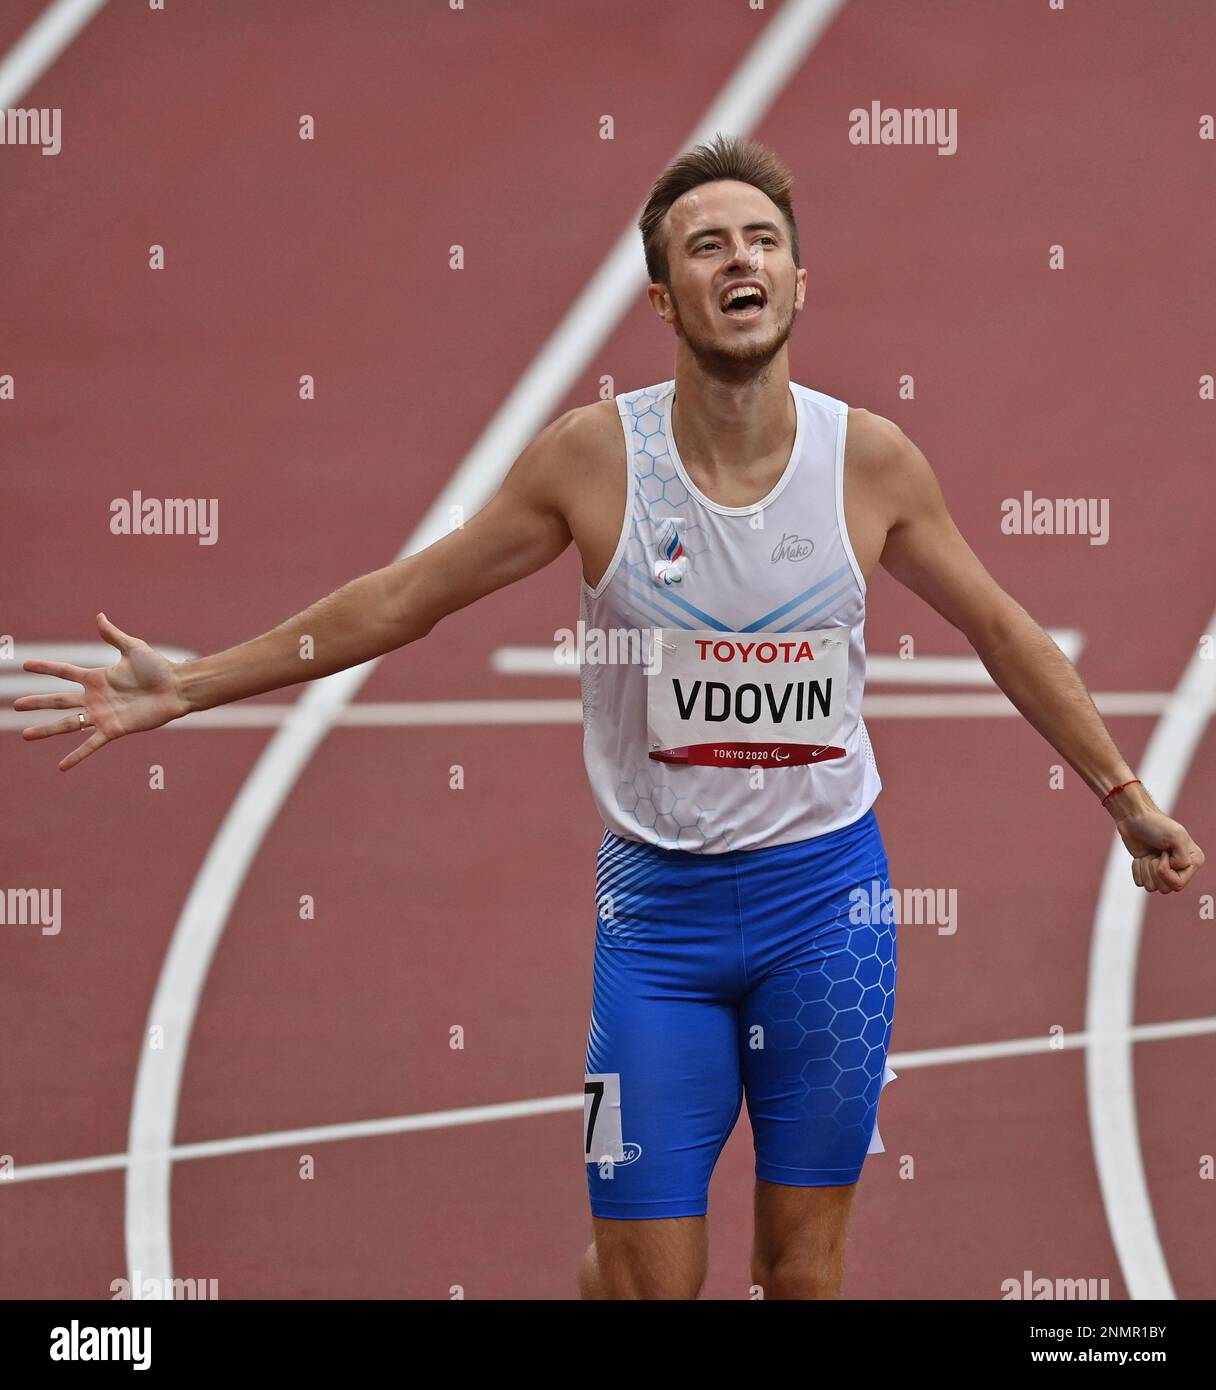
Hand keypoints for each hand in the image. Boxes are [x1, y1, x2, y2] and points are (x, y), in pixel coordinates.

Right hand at [14, 612, 189, 770]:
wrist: (177, 688)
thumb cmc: (158, 667)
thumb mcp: (133, 648)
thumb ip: (112, 635)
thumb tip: (98, 616)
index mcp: (97, 678)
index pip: (64, 672)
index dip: (46, 668)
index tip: (24, 665)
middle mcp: (96, 698)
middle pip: (59, 701)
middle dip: (38, 703)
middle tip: (15, 706)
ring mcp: (103, 715)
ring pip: (68, 724)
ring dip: (47, 730)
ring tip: (26, 735)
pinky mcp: (114, 729)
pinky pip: (91, 744)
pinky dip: (77, 755)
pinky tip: (62, 766)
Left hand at [1114, 810, 1204, 893]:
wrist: (1134, 818)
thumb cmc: (1156, 825)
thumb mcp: (1176, 837)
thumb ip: (1183, 858)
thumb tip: (1174, 870)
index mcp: (1193, 862)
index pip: (1178, 884)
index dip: (1165, 871)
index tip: (1163, 853)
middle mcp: (1181, 869)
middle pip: (1165, 889)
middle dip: (1154, 870)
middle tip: (1155, 853)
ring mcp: (1163, 871)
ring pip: (1152, 888)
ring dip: (1145, 869)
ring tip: (1148, 854)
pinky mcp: (1148, 871)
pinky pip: (1140, 883)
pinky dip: (1137, 869)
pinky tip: (1141, 857)